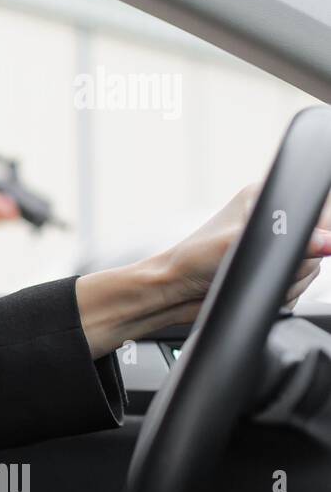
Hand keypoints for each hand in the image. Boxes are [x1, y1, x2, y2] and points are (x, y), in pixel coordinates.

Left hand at [154, 182, 329, 319]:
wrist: (176, 291)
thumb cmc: (194, 260)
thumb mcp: (236, 245)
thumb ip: (283, 240)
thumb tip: (326, 242)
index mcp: (262, 199)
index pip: (313, 206)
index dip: (320, 229)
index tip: (310, 247)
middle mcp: (273, 220)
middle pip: (317, 242)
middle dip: (298, 263)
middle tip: (267, 268)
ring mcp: (275, 247)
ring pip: (311, 267)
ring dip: (290, 281)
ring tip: (255, 279)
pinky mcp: (274, 271)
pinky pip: (300, 285)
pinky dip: (285, 292)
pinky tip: (260, 290)